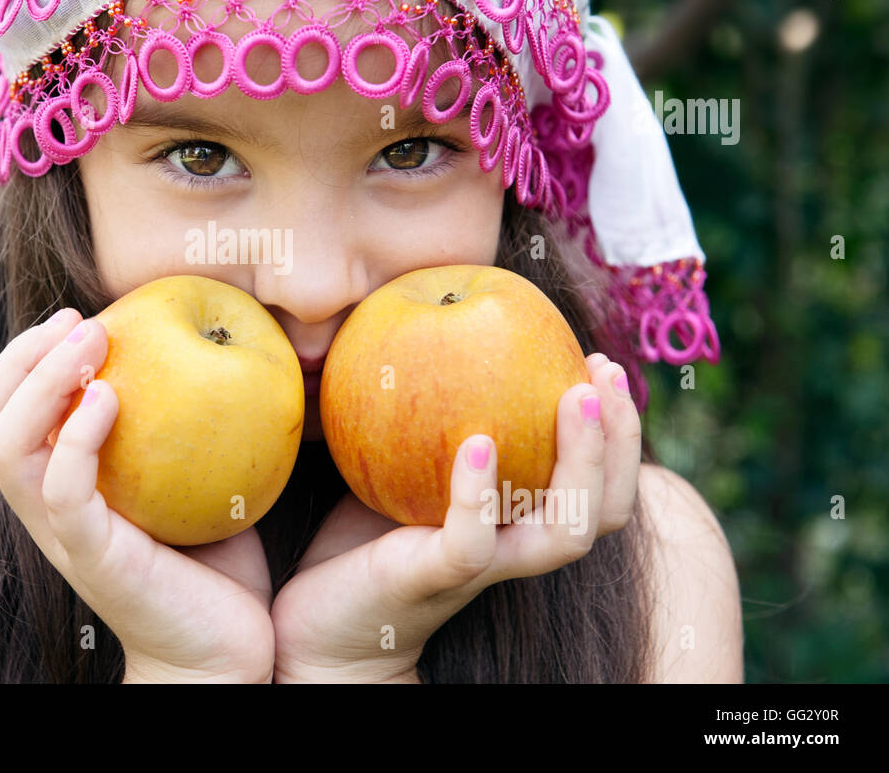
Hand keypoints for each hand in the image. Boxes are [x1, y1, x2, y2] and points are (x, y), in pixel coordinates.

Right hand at [0, 308, 274, 682]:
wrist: (222, 651)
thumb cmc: (210, 560)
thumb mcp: (183, 476)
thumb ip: (173, 423)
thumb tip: (206, 341)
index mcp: (55, 485)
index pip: (0, 410)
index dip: (22, 357)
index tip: (80, 317)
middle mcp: (44, 508)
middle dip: (22, 356)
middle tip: (83, 320)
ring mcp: (62, 534)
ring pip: (6, 447)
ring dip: (41, 380)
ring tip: (93, 341)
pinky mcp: (91, 557)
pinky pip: (61, 490)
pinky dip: (75, 437)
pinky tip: (110, 397)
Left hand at [270, 352, 640, 681]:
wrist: (321, 622)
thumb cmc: (363, 533)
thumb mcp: (405, 460)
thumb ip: (433, 412)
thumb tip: (436, 320)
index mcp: (520, 521)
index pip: (600, 484)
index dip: (619, 429)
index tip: (598, 359)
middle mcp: (514, 548)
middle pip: (606, 508)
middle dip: (621, 439)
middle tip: (604, 369)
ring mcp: (480, 568)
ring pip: (564, 532)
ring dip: (580, 463)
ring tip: (572, 397)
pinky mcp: (432, 578)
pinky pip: (472, 543)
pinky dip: (479, 494)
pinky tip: (477, 442)